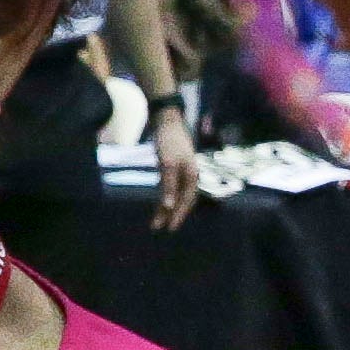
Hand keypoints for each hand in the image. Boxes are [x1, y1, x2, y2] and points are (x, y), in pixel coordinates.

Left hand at [149, 105, 200, 228]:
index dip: (178, 215)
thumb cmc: (168, 141)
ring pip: (176, 194)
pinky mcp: (173, 166)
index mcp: (192, 175)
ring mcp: (182, 170)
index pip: (186, 201)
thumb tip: (169, 206)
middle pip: (182, 199)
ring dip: (166, 207)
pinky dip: (165, 196)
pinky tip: (159, 202)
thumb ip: (169, 185)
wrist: (166, 120)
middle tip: (159, 228)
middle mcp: (190, 175)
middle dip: (171, 214)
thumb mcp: (167, 164)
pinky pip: (170, 186)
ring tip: (156, 220)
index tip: (169, 229)